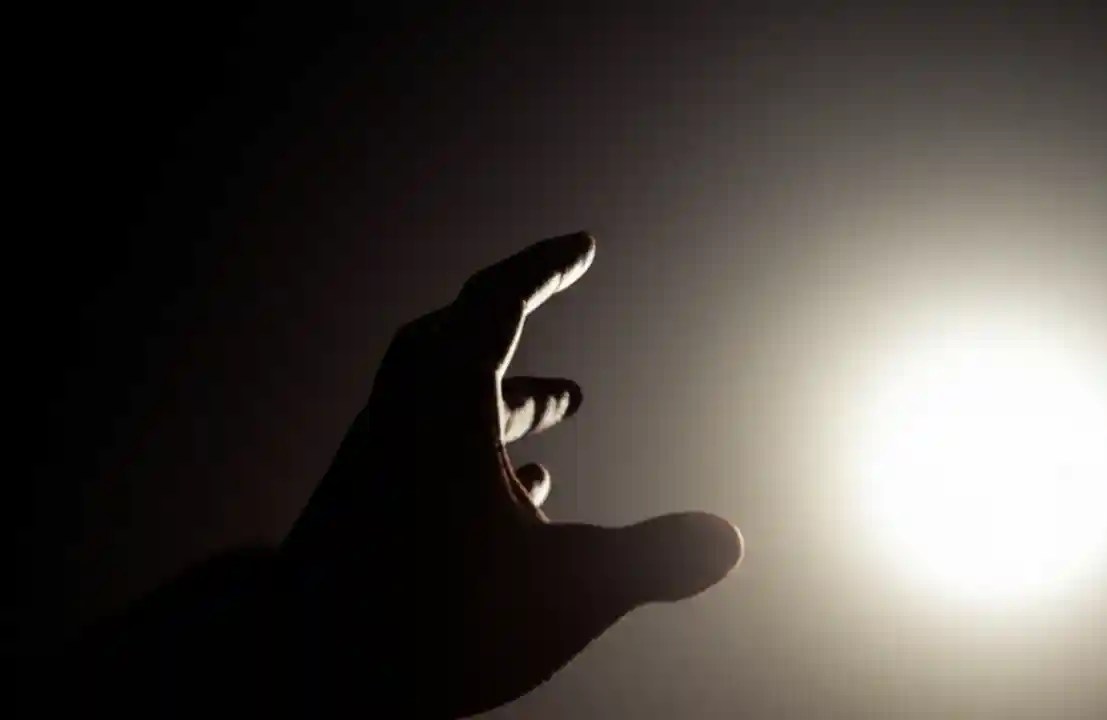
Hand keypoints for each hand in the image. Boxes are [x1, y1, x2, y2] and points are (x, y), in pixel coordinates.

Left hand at [279, 232, 742, 716]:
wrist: (301, 675)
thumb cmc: (428, 626)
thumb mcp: (562, 592)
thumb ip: (651, 560)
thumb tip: (730, 540)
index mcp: (444, 410)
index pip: (495, 307)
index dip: (543, 269)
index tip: (583, 245)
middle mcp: (404, 422)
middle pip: (456, 338)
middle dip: (513, 312)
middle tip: (552, 288)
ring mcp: (380, 464)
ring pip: (445, 401)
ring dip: (507, 392)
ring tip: (566, 401)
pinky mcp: (367, 508)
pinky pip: (428, 452)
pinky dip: (481, 447)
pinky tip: (527, 490)